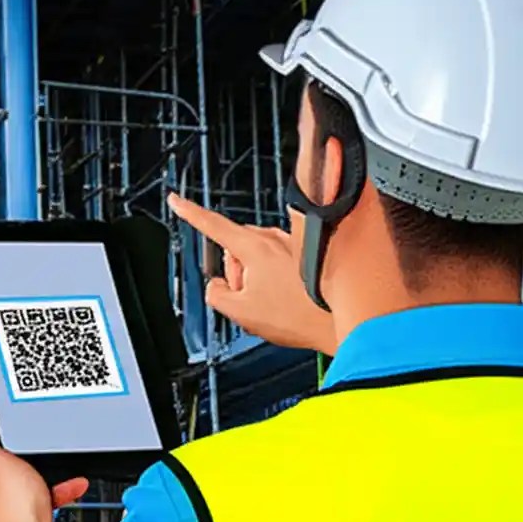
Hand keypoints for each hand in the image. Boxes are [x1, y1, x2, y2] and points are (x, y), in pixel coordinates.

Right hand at [168, 193, 338, 354]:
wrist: (346, 321)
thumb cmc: (303, 317)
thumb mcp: (241, 313)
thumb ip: (215, 294)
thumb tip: (217, 286)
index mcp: (255, 248)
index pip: (212, 225)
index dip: (189, 212)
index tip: (177, 200)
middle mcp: (276, 238)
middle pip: (236, 245)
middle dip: (236, 270)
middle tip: (251, 297)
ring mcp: (294, 242)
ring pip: (258, 253)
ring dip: (258, 275)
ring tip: (278, 300)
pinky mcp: (309, 251)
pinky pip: (279, 258)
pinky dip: (278, 275)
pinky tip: (292, 297)